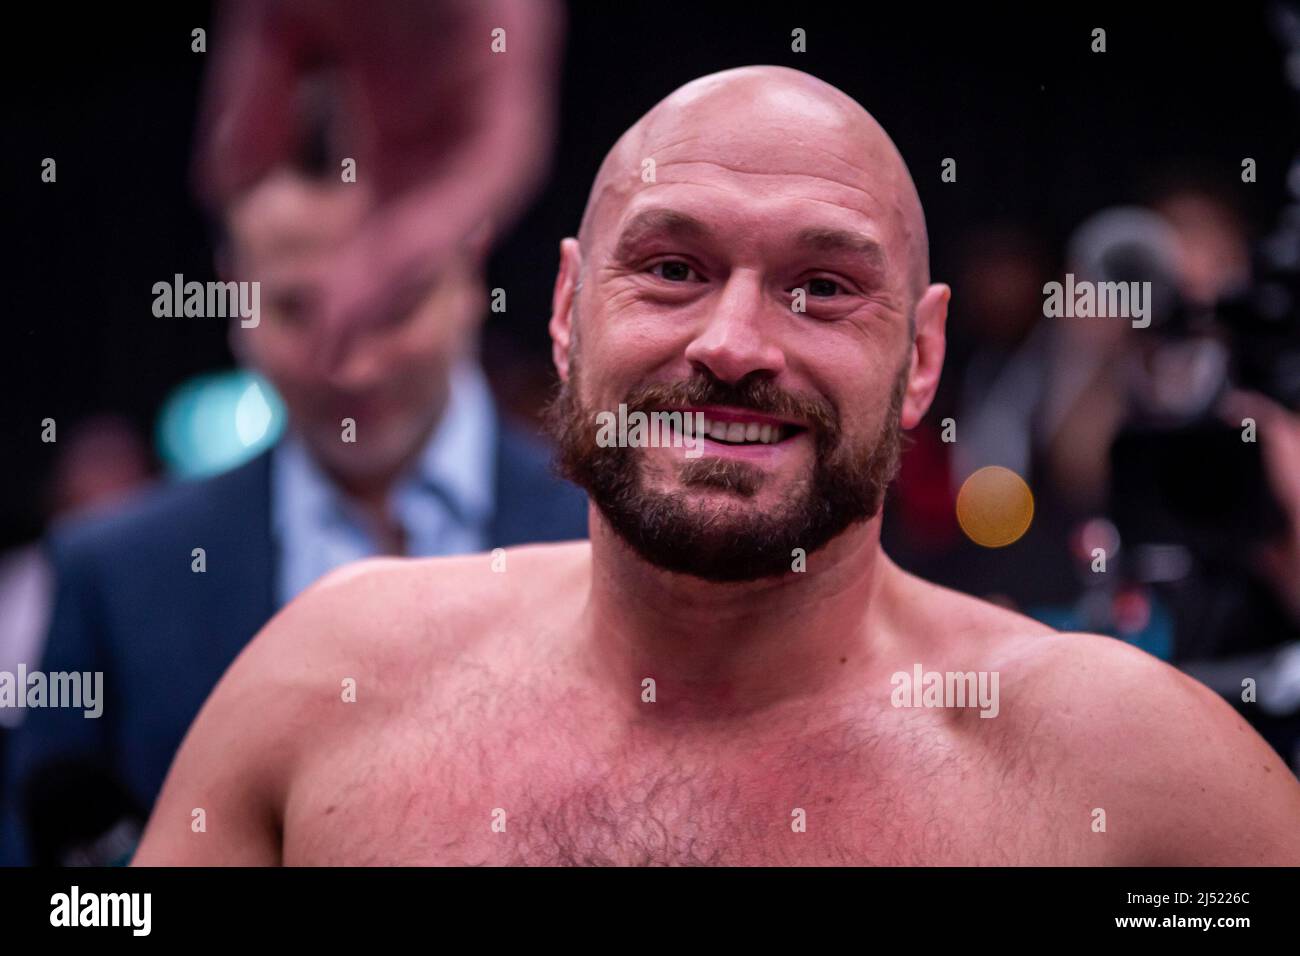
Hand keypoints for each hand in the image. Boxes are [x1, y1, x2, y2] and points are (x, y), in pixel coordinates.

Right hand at [193, 0, 562, 368]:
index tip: (320, 332)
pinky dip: (445, 218)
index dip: (355, 273)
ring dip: (409, 273)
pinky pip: (491, 167)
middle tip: (336, 359)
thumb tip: (229, 194)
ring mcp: (486, 94)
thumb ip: (262, 107)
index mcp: (404, 107)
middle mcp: (451, 114)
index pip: (387, 213)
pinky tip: (395, 265)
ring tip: (354, 330)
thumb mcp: (282, 28)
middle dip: (381, 293)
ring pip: (462, 211)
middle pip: (426, 226)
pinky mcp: (511, 72)